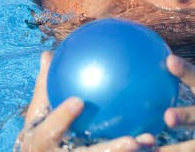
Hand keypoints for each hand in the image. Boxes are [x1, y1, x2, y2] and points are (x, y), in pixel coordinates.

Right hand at [15, 51, 155, 151]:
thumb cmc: (40, 132)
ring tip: (151, 140)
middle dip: (110, 150)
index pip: (51, 129)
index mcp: (43, 141)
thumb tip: (48, 53)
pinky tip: (156, 142)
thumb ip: (45, 85)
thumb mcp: (38, 112)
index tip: (78, 100)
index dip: (63, 117)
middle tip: (132, 140)